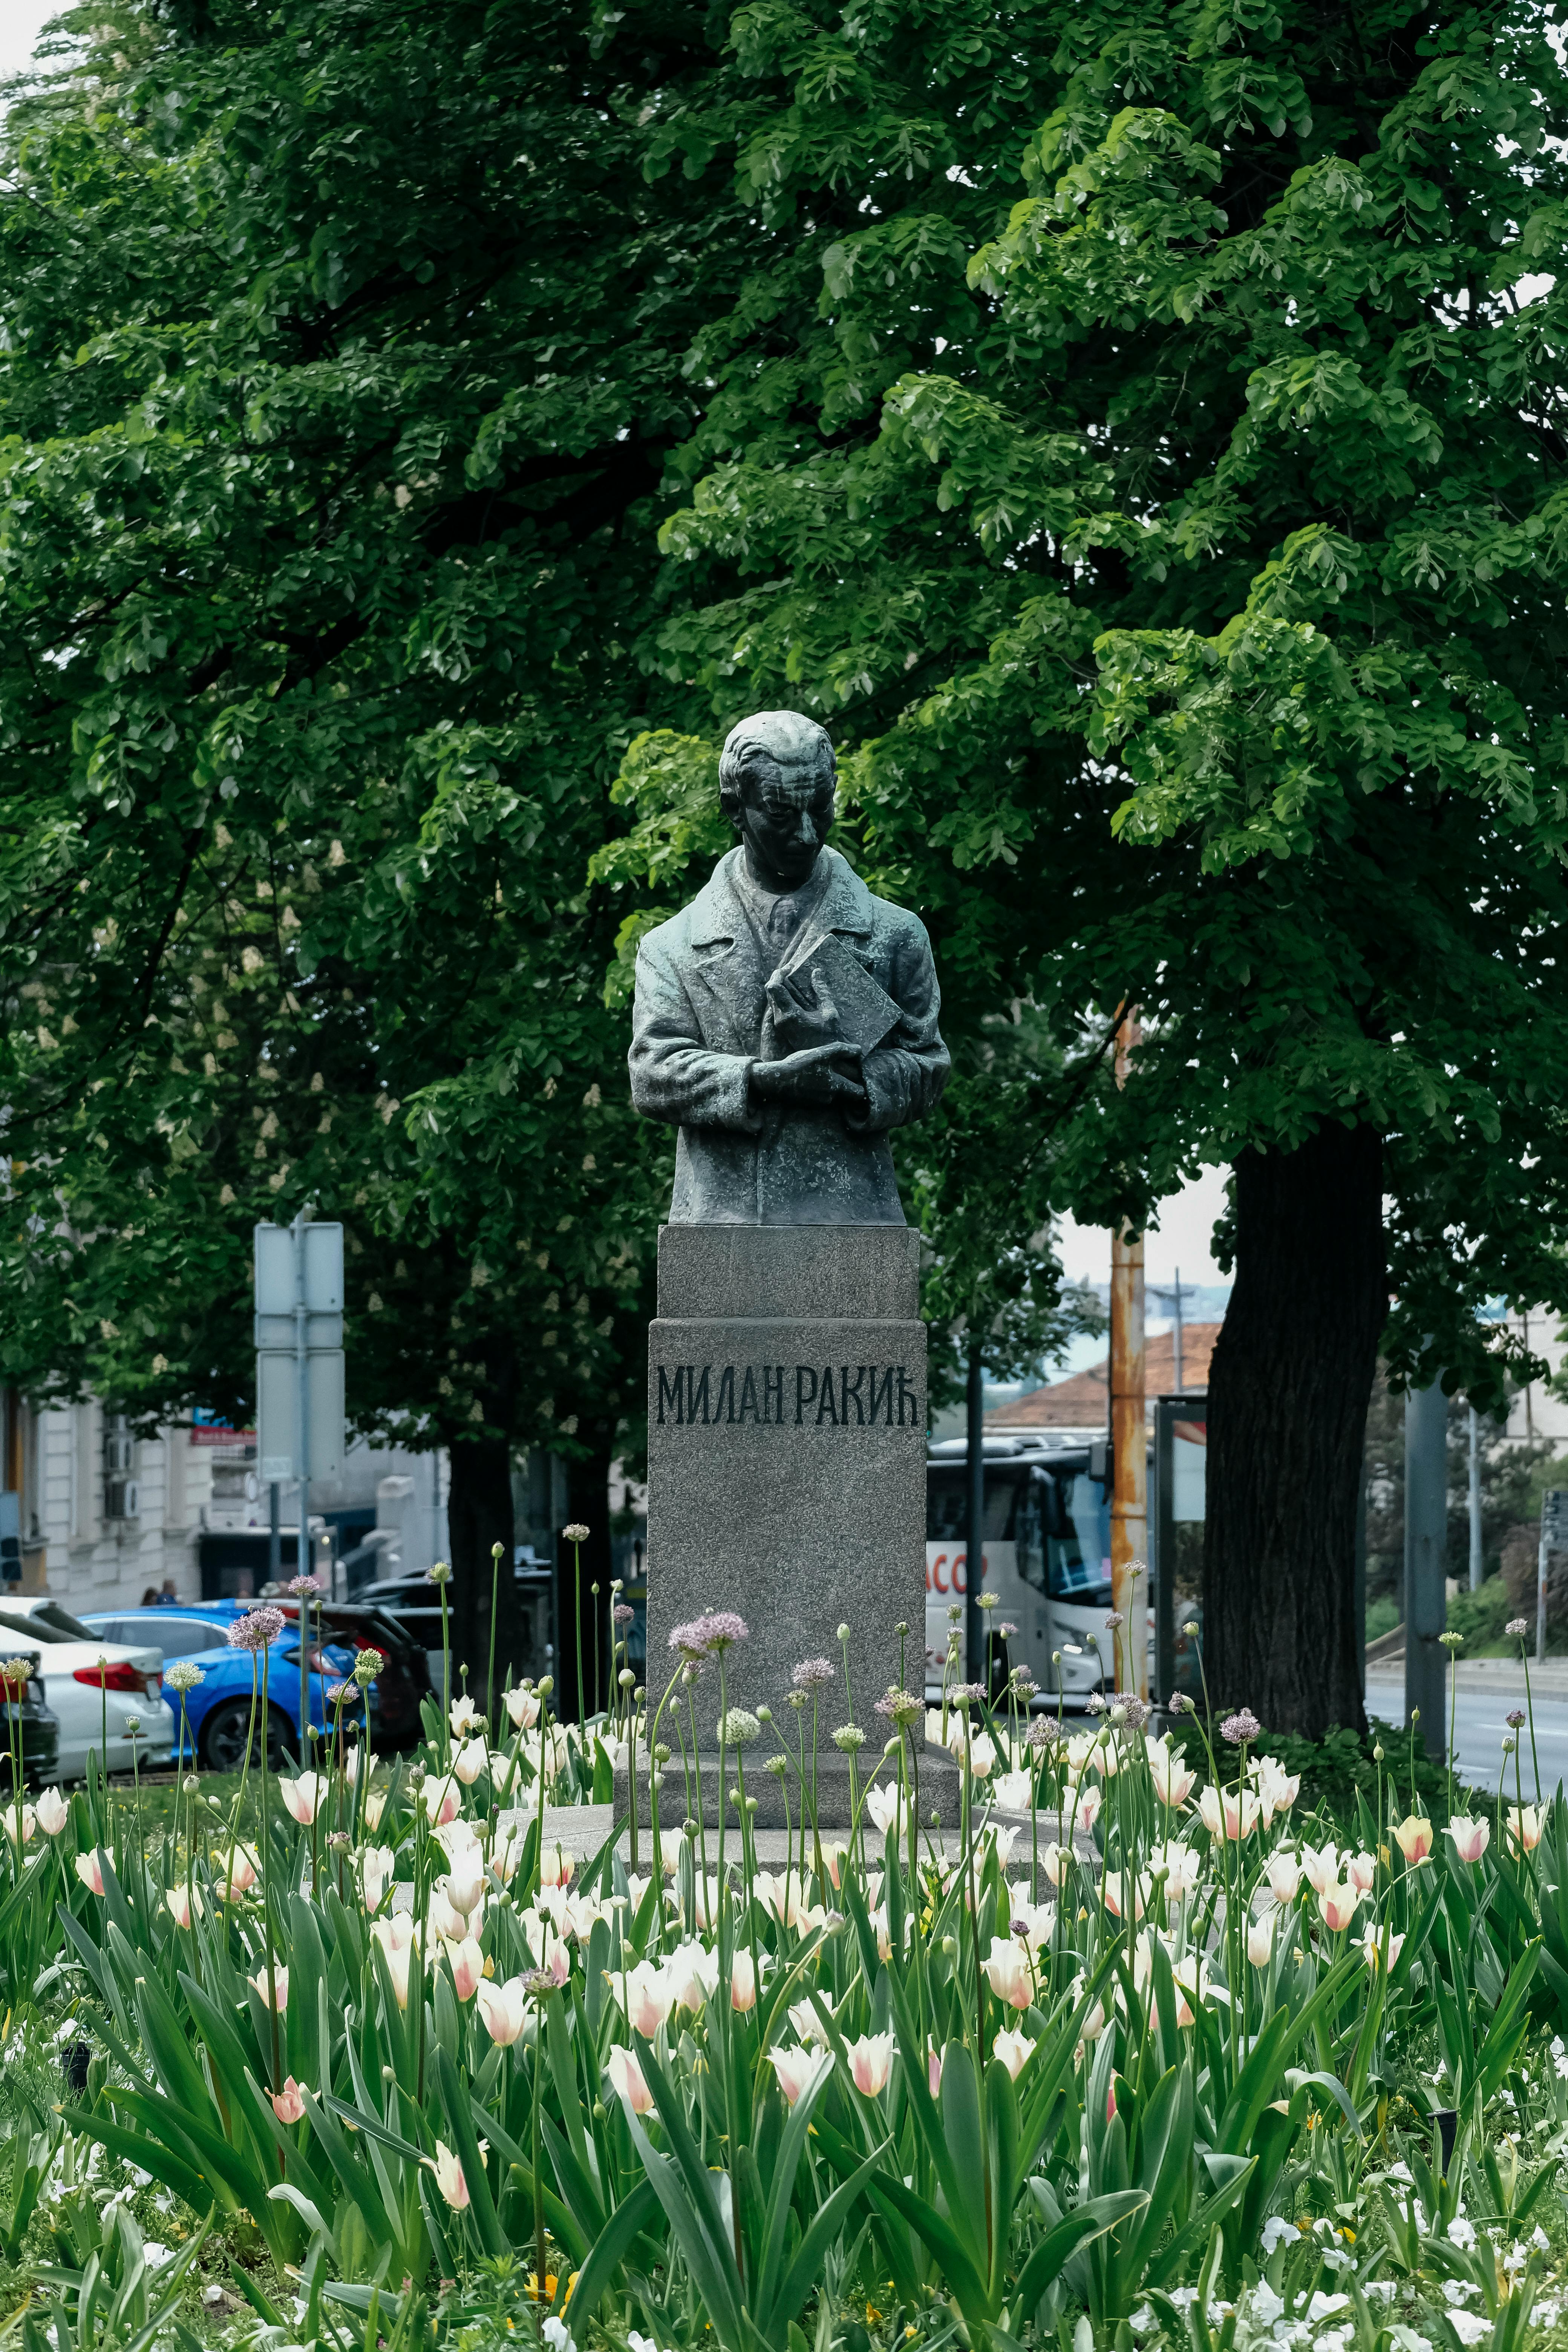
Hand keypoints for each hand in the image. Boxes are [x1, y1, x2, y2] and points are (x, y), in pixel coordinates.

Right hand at [751, 1043, 866, 1109]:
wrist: (776, 1081)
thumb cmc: (799, 1065)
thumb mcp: (821, 1053)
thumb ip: (842, 1050)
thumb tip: (859, 1050)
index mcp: (836, 1086)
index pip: (858, 1091)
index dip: (861, 1082)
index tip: (859, 1073)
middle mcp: (831, 1096)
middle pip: (850, 1096)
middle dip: (852, 1089)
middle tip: (849, 1078)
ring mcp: (820, 1101)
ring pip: (836, 1095)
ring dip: (835, 1088)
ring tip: (826, 1075)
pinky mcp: (810, 1104)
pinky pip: (823, 1097)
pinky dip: (822, 1090)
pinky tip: (814, 1081)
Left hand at [767, 967, 840, 1058]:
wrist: (823, 1060)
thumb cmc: (829, 1038)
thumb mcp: (829, 1013)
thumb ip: (821, 991)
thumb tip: (816, 972)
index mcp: (790, 1014)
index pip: (775, 987)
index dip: (779, 973)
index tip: (790, 967)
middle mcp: (781, 1018)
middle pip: (770, 991)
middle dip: (777, 977)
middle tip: (789, 970)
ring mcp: (780, 1023)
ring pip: (771, 998)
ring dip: (778, 986)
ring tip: (791, 978)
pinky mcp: (782, 1026)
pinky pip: (775, 1006)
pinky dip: (780, 995)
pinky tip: (792, 992)